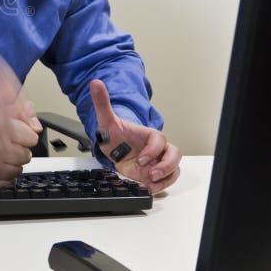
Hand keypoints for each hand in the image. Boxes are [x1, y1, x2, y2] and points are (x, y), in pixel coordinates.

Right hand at [0, 47, 42, 185]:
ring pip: (18, 169)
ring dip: (12, 161)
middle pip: (26, 155)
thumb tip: (25, 102)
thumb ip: (6, 96)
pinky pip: (6, 181)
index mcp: (0, 127)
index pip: (31, 137)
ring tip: (1, 152)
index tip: (18, 130)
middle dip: (19, 147)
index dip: (24, 132)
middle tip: (9, 141)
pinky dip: (4, 174)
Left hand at [90, 79, 180, 193]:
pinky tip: (148, 188)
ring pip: (174, 168)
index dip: (152, 151)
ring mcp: (158, 161)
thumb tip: (95, 83)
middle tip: (151, 173)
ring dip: (165, 178)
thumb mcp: (106, 120)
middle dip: (166, 165)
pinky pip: (168, 179)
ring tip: (150, 183)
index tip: (140, 159)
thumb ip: (102, 102)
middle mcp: (157, 148)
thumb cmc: (114, 135)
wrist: (113, 149)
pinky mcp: (156, 173)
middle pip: (175, 154)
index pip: (160, 140)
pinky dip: (161, 186)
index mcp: (149, 134)